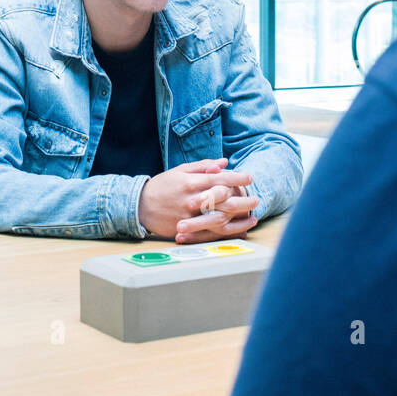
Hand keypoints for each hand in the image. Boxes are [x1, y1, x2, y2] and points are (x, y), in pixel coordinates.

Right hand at [138, 158, 257, 241]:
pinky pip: (211, 233)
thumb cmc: (162, 186)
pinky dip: (227, 232)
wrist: (140, 206)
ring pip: (219, 218)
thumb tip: (224, 162)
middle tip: (256, 198)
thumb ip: (203, 166)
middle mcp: (191, 200)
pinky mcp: (187, 230)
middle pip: (222, 200)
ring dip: (238, 218)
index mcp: (190, 183)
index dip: (236, 178)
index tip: (250, 177)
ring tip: (253, 215)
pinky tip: (240, 230)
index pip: (218, 179)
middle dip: (242, 199)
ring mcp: (190, 217)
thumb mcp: (180, 171)